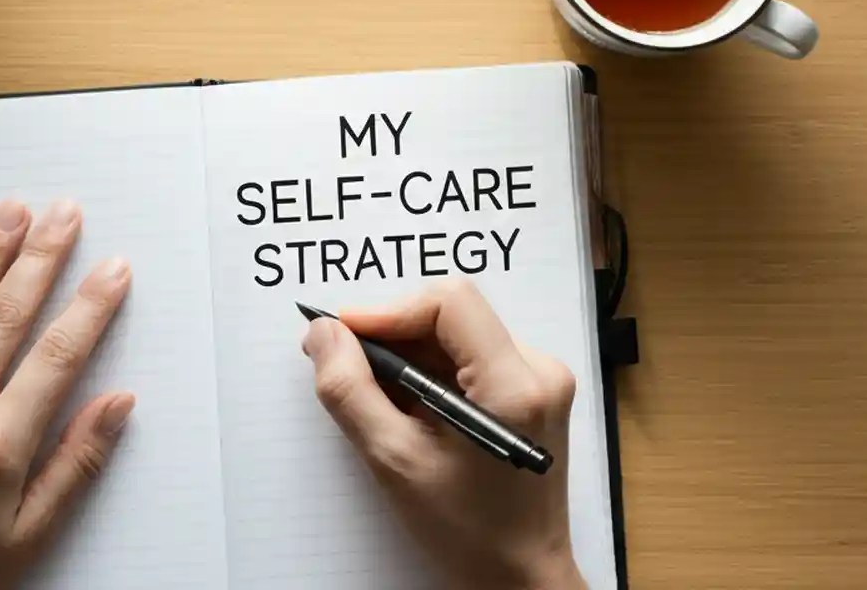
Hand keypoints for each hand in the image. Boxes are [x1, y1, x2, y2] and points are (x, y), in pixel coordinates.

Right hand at [302, 279, 585, 589]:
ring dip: (410, 352)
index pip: (449, 304)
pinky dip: (432, 369)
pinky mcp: (534, 391)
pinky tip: (408, 404)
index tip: (342, 334)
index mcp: (514, 385)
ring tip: (374, 392)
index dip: (389, 310)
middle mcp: (540, 370)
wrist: (520, 576)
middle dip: (393, 332)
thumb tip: (323, 333)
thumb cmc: (465, 531)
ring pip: (458, 333)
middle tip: (345, 361)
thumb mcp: (394, 461)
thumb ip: (351, 390)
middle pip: (453, 315)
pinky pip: (472, 355)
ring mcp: (542, 379)